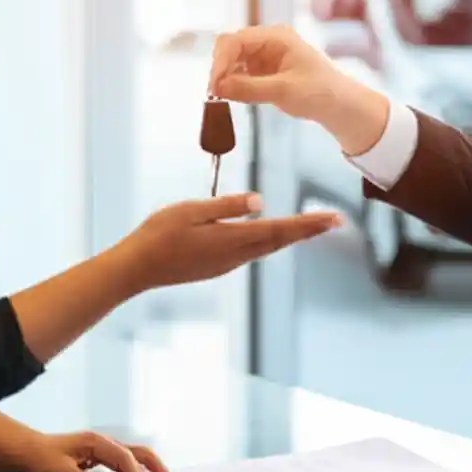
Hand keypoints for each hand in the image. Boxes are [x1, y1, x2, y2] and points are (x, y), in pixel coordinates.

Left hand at [24, 431, 178, 471]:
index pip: (125, 460)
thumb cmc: (44, 459)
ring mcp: (105, 448)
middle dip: (158, 470)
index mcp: (97, 443)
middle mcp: (105, 442)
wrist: (31, 450)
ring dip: (153, 471)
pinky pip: (128, 462)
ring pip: (137, 456)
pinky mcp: (103, 456)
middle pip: (140, 453)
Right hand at [113, 192, 340, 291]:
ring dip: (289, 236)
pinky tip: (270, 235)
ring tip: (309, 227)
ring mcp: (226, 264)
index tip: (334, 219)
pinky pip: (251, 252)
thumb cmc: (158, 235)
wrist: (137, 269)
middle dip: (307, 230)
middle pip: (279, 240)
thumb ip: (225, 206)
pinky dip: (268, 241)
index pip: (280, 229)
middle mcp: (235, 255)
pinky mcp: (216, 266)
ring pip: (266, 248)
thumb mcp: (191, 211)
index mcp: (232, 239)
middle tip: (333, 221)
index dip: (309, 224)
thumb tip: (258, 202)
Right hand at [208, 25, 389, 154]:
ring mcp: (264, 56)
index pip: (235, 40)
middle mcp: (267, 42)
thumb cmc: (319, 92)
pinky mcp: (263, 71)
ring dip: (225, 77)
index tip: (215, 85)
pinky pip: (240, 73)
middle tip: (215, 93)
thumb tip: (217, 88)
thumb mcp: (283, 91)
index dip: (220, 61)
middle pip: (230, 47)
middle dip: (220, 68)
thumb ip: (249, 88)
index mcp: (275, 37)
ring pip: (232, 61)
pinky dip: (233, 84)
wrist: (339, 106)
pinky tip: (234, 96)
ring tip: (223, 97)